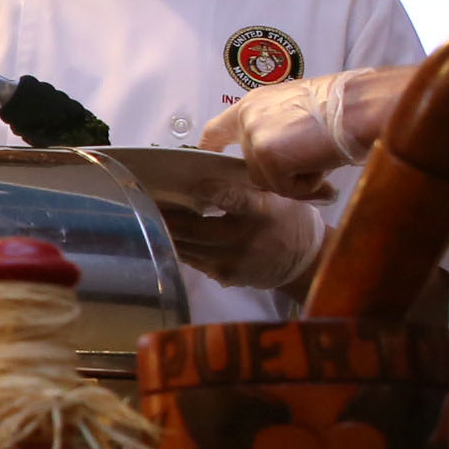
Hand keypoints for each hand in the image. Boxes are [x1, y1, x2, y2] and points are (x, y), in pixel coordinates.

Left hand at [160, 188, 324, 290]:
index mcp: (263, 213)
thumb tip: (204, 172)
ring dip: (165, 230)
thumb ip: (245, 186)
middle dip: (166, 214)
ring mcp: (232, 262)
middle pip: (194, 228)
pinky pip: (191, 258)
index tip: (187, 182)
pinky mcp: (223, 275)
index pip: (231, 200)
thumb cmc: (288, 219)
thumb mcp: (277, 195)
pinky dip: (177, 244)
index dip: (207, 191)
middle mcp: (245, 241)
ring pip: (186, 245)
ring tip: (147, 213)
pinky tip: (165, 231)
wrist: (303, 261)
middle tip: (145, 198)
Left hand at [202, 68, 392, 199]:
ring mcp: (255, 136)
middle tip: (314, 162)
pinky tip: (322, 162)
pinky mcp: (268, 155)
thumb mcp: (299, 113)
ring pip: (270, 181)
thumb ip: (278, 132)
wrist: (362, 105)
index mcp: (255, 104)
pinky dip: (308, 184)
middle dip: (283, 174)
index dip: (213, 148)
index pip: (217, 130)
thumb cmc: (344, 107)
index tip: (211, 159)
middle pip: (254, 167)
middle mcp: (249, 117)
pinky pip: (284, 188)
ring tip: (322, 156)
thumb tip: (278, 161)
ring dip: (299, 179)